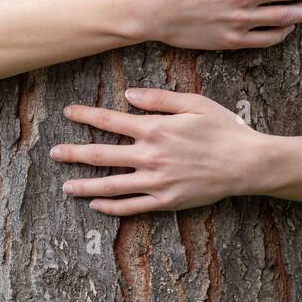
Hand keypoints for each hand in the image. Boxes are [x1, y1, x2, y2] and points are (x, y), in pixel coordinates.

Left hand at [52, 87, 266, 214]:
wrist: (247, 163)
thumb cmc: (224, 129)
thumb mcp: (194, 103)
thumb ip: (159, 98)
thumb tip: (128, 95)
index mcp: (155, 129)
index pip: (110, 121)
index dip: (85, 116)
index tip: (67, 113)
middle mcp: (150, 156)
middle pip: (101, 155)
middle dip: (74, 153)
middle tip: (53, 153)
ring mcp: (156, 181)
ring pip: (111, 185)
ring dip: (85, 185)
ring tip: (66, 186)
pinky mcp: (166, 201)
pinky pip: (132, 206)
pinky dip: (111, 207)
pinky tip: (96, 205)